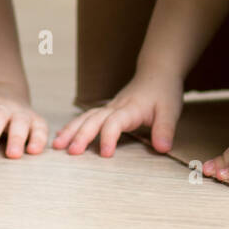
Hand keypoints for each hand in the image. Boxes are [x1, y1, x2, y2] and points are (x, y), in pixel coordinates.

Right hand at [53, 70, 184, 156]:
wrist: (157, 73)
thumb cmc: (163, 92)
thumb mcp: (170, 111)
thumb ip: (165, 129)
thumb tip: (162, 148)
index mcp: (130, 109)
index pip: (115, 122)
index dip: (109, 137)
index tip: (105, 154)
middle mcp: (115, 107)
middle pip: (94, 120)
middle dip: (81, 135)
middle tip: (70, 152)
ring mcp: (108, 108)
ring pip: (86, 117)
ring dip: (71, 131)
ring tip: (57, 145)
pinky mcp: (106, 110)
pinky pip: (86, 117)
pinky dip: (72, 126)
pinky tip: (62, 135)